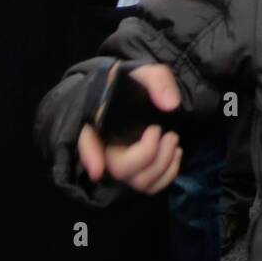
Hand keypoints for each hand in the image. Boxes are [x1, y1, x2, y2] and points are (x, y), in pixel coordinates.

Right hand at [77, 65, 182, 192]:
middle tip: (162, 132)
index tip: (98, 170)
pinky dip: (168, 174)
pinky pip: (151, 187)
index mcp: (99, 122)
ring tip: (173, 139)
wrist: (140, 97)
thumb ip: (157, 80)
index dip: (90, 157)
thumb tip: (170, 104)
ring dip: (162, 163)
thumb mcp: (145, 73)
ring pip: (137, 182)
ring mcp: (123, 164)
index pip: (85, 141)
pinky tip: (175, 153)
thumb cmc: (135, 86)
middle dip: (147, 154)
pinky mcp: (138, 173)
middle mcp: (107, 148)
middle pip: (119, 168)